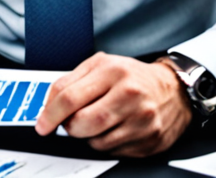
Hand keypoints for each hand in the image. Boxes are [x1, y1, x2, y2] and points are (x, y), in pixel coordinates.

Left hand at [35, 52, 192, 156]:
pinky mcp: (148, 141)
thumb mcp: (102, 64)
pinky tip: (115, 128)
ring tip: (99, 120)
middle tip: (71, 122)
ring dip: (88, 136)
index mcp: (112, 71)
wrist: (174, 90)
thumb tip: (48, 105)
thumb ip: (72, 80)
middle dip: (69, 127)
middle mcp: (128, 94)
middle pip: (81, 124)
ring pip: (96, 142)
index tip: (42, 125)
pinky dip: (106, 143)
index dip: (50, 114)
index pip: (69, 97)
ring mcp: (140, 120)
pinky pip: (113, 152)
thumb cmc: (133, 76)